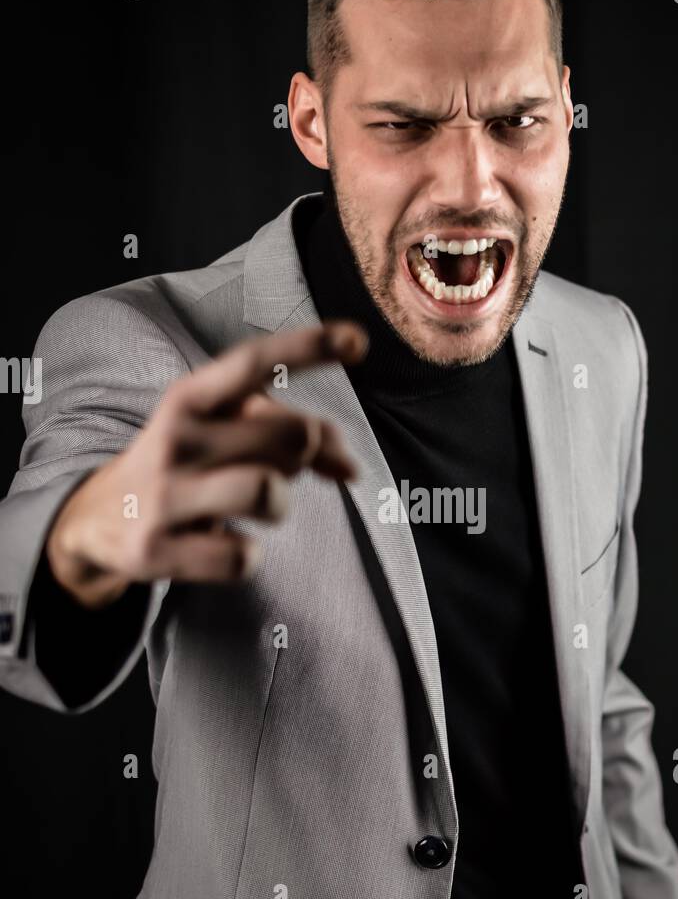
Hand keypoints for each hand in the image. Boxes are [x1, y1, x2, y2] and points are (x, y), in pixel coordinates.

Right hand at [46, 320, 367, 607]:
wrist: (99, 519)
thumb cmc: (188, 465)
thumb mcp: (225, 432)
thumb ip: (294, 435)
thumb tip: (351, 469)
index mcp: (192, 397)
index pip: (255, 361)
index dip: (310, 347)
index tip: (358, 341)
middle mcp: (175, 437)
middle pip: (292, 436)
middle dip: (304, 455)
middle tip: (279, 466)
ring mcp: (163, 495)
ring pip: (268, 492)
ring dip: (279, 506)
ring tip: (255, 507)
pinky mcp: (155, 550)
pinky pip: (242, 557)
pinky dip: (246, 556)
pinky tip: (220, 545)